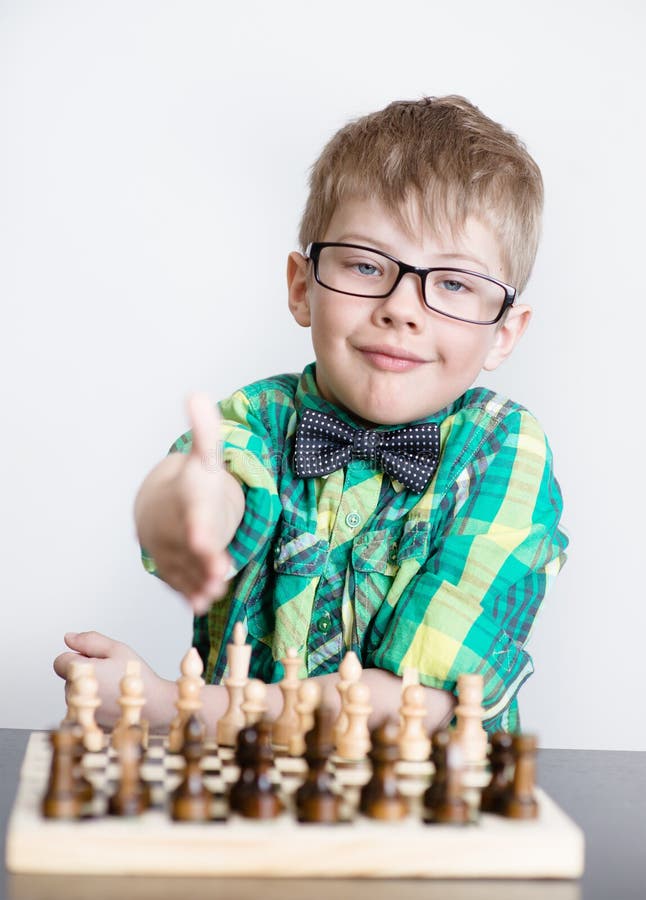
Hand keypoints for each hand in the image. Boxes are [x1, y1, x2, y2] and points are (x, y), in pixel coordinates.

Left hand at [53, 631, 175, 730]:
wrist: (153, 707)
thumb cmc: (137, 676)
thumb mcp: (117, 649)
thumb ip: (90, 641)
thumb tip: (69, 638)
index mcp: (79, 672)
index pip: (60, 661)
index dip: (80, 657)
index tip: (99, 661)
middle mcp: (74, 694)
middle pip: (69, 677)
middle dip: (86, 673)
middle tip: (112, 674)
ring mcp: (79, 711)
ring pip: (75, 693)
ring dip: (89, 688)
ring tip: (113, 689)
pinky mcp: (86, 723)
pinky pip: (83, 707)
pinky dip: (94, 703)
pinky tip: (112, 702)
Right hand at [136, 393, 239, 614]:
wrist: (159, 504)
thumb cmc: (189, 483)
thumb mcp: (204, 458)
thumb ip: (207, 433)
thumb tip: (197, 395)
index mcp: (184, 499)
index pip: (191, 513)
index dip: (196, 526)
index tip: (202, 537)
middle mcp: (172, 526)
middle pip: (189, 546)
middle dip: (203, 561)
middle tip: (220, 574)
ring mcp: (169, 549)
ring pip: (184, 568)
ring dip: (198, 581)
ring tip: (215, 593)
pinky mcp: (173, 567)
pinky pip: (180, 581)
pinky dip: (190, 593)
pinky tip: (203, 604)